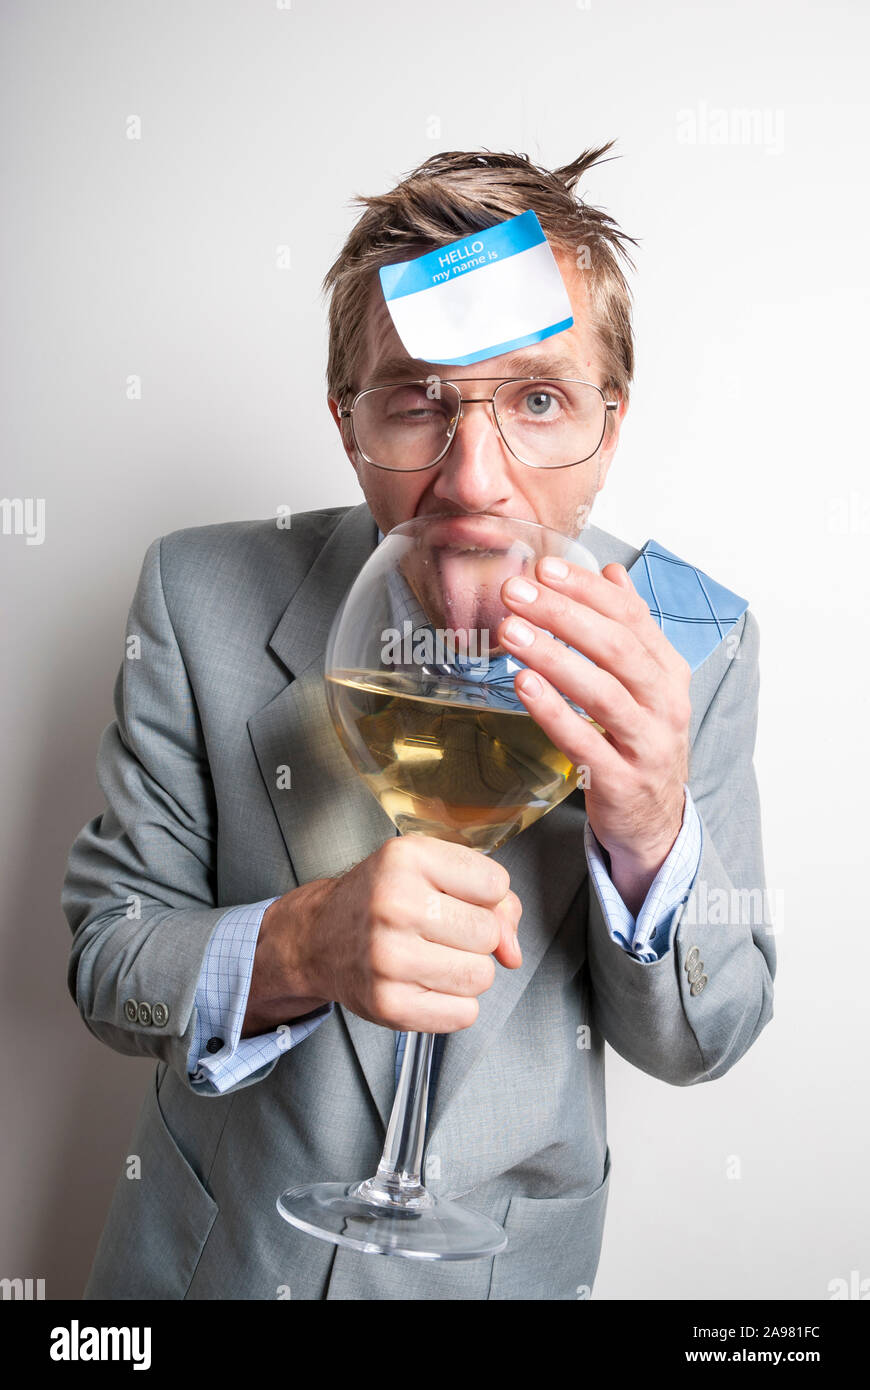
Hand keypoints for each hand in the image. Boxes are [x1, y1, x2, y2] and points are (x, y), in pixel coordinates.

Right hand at [242, 837, 521, 1036]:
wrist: (319, 938)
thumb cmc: (379, 899)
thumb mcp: (429, 870)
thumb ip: (491, 898)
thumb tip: (512, 950)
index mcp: (406, 859)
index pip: (495, 884)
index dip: (484, 895)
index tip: (454, 896)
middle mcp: (394, 905)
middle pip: (488, 934)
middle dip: (474, 936)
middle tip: (438, 930)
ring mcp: (389, 958)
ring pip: (481, 976)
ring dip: (466, 971)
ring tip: (431, 956)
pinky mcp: (389, 1005)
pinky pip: (464, 1014)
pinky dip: (453, 1003)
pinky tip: (425, 982)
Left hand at [497, 557, 690, 916]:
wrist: (656, 821)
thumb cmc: (640, 742)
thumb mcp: (646, 682)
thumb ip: (630, 627)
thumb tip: (612, 572)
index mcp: (668, 672)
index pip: (631, 617)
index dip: (586, 589)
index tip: (544, 567)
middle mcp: (665, 704)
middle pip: (617, 648)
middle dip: (563, 614)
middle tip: (516, 592)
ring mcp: (646, 744)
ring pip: (602, 692)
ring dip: (553, 656)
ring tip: (511, 631)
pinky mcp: (621, 781)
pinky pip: (585, 741)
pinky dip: (554, 711)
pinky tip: (524, 684)